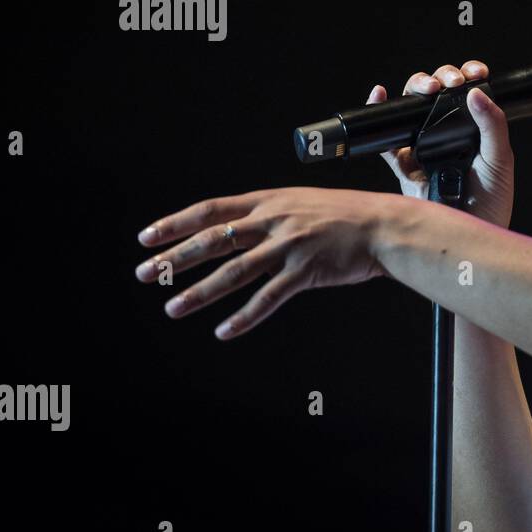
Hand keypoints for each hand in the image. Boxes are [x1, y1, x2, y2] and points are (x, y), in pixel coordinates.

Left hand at [134, 186, 397, 339]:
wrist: (385, 225)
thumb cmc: (348, 216)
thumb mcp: (302, 204)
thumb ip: (270, 217)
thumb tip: (240, 234)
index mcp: (269, 201)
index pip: (211, 210)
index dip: (175, 223)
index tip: (147, 237)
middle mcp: (274, 220)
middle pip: (213, 241)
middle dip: (174, 258)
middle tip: (145, 274)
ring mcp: (289, 245)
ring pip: (234, 271)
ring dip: (200, 292)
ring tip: (173, 308)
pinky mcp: (307, 270)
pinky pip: (269, 297)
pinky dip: (244, 316)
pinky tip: (225, 330)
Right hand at [367, 59, 513, 228]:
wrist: (471, 235)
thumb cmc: (491, 203)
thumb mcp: (500, 160)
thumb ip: (493, 126)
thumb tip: (476, 93)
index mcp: (473, 130)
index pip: (467, 93)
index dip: (468, 75)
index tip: (475, 75)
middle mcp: (446, 134)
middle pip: (435, 93)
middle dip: (440, 77)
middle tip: (448, 83)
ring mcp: (423, 148)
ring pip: (411, 108)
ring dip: (414, 88)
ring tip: (427, 88)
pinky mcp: (403, 165)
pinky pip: (385, 138)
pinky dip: (379, 115)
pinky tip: (381, 95)